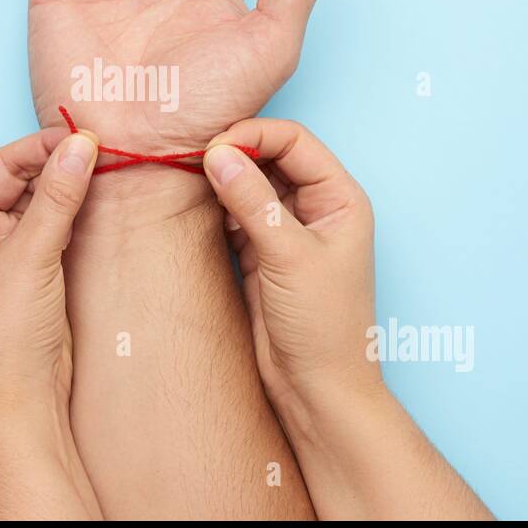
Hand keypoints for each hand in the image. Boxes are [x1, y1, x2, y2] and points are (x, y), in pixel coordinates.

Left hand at [0, 122, 98, 408]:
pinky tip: (94, 189)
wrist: (24, 396)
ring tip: (96, 161)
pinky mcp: (32, 254)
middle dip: (37, 153)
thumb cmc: (2, 339)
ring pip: (28, 185)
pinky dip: (69, 196)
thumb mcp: (30, 258)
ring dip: (59, 171)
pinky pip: (49, 209)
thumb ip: (57, 198)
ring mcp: (1, 240)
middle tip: (82, 148)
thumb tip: (80, 145)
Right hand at [199, 119, 378, 408]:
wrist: (317, 391)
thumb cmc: (324, 326)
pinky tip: (197, 206)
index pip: (294, 142)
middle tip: (192, 158)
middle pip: (271, 157)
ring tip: (188, 177)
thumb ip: (252, 202)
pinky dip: (216, 207)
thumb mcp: (289, 257)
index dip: (254, 136)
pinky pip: (236, 214)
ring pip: (250, 185)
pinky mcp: (263, 254)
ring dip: (222, 179)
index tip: (213, 147)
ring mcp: (288, 231)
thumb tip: (218, 155)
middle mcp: (317, 208)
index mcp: (340, 199)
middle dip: (234, 153)